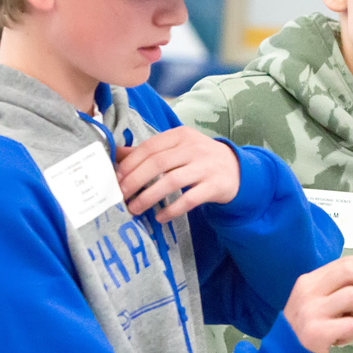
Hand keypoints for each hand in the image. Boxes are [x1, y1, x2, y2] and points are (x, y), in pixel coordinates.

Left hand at [115, 127, 239, 221]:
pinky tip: (160, 217)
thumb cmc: (199, 158)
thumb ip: (150, 150)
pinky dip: (172, 210)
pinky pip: (189, 200)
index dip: (130, 163)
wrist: (237, 169)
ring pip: (172, 181)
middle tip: (121, 195)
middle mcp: (193, 148)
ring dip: (149, 197)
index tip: (116, 178)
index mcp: (180, 135)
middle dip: (135, 181)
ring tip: (134, 209)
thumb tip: (117, 154)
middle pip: (158, 163)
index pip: (150, 147)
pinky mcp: (214, 186)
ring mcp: (205, 167)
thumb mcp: (177, 148)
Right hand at [283, 255, 352, 352]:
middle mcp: (308, 292)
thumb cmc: (308, 326)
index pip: (345, 262)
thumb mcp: (317, 300)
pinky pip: (350, 325)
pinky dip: (351, 333)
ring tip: (346, 322)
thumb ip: (338, 287)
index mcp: (309, 280)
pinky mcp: (316, 333)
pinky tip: (339, 338)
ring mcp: (311, 311)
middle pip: (350, 271)